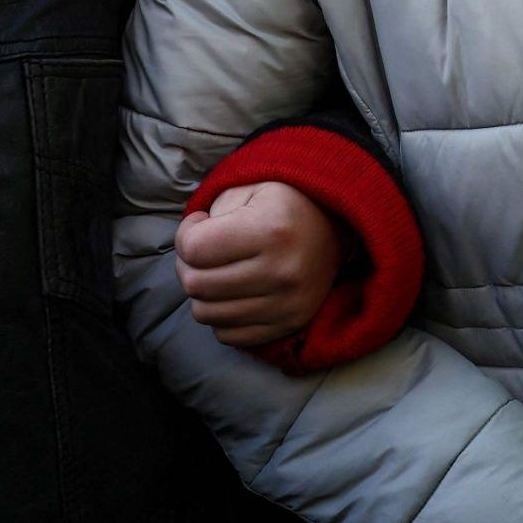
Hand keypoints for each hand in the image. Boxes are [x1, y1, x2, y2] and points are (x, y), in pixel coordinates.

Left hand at [174, 181, 344, 346]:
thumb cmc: (284, 202)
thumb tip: (189, 249)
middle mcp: (282, 272)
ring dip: (203, 293)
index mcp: (271, 230)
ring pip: (206, 314)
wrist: (336, 225)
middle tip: (203, 249)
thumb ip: (214, 211)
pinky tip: (232, 293)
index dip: (185, 234)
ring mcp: (287, 304)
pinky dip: (221, 316)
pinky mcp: (290, 324)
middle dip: (188, 264)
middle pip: (196, 285)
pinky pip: (229, 336)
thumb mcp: (250, 187)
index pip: (194, 249)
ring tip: (217, 271)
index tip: (200, 224)